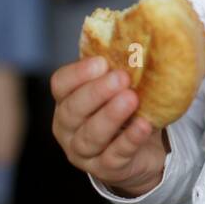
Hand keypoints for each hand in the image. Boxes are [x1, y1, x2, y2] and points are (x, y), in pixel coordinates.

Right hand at [51, 56, 166, 196]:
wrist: (141, 152)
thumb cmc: (126, 111)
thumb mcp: (121, 88)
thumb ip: (122, 66)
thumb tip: (143, 33)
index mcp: (67, 101)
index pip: (61, 84)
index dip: (79, 73)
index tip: (102, 61)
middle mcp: (68, 128)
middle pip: (73, 110)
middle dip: (96, 93)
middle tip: (121, 77)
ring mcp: (83, 152)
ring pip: (90, 136)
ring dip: (110, 116)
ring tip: (131, 99)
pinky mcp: (105, 170)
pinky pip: (114, 155)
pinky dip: (129, 140)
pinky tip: (143, 125)